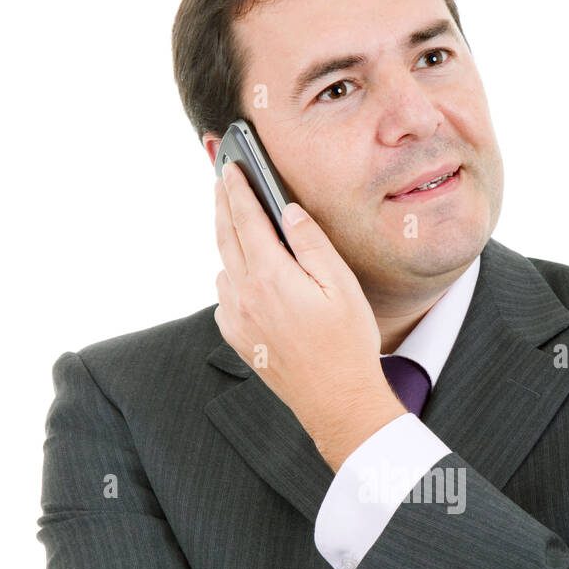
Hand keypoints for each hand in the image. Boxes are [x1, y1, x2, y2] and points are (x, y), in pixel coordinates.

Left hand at [212, 161, 404, 463]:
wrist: (335, 401)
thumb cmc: (346, 345)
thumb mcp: (340, 286)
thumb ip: (311, 243)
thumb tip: (288, 211)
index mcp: (270, 276)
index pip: (245, 218)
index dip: (237, 189)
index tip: (231, 168)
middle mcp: (245, 295)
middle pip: (224, 237)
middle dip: (222, 204)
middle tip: (221, 181)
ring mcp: (237, 319)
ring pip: (223, 267)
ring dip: (225, 241)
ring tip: (234, 222)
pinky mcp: (238, 338)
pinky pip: (224, 297)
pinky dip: (230, 277)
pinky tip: (244, 275)